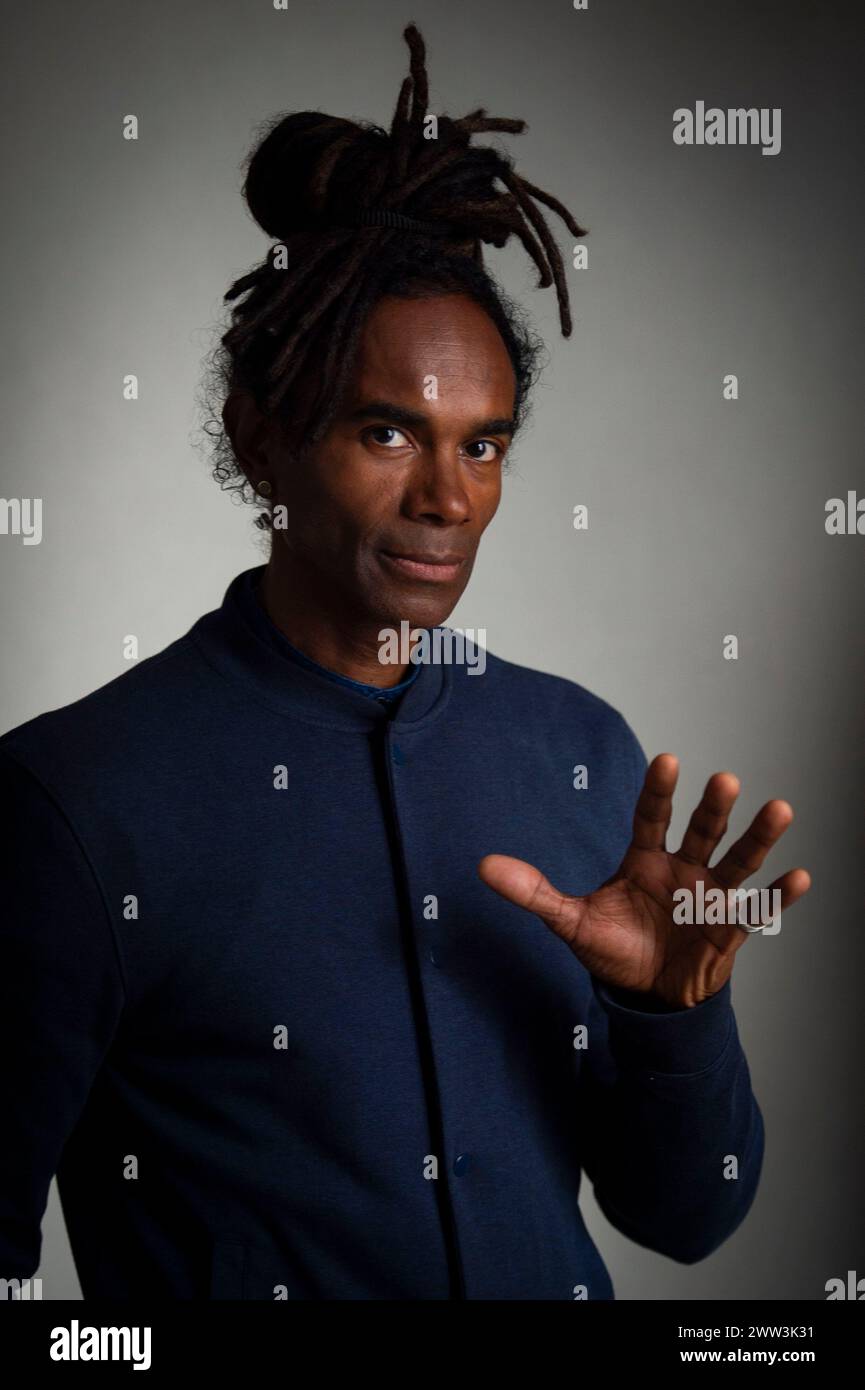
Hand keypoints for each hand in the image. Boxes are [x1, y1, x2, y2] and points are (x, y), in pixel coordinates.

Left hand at [477, 754, 810, 1008]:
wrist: (648, 996)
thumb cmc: (614, 950)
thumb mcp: (571, 922)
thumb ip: (534, 893)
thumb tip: (484, 867)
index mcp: (644, 861)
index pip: (651, 818)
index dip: (659, 791)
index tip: (668, 760)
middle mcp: (682, 869)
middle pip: (700, 831)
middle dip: (712, 808)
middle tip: (724, 780)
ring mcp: (709, 896)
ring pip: (737, 860)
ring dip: (758, 836)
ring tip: (779, 809)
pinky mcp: (729, 928)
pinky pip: (758, 909)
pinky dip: (779, 895)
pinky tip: (801, 876)